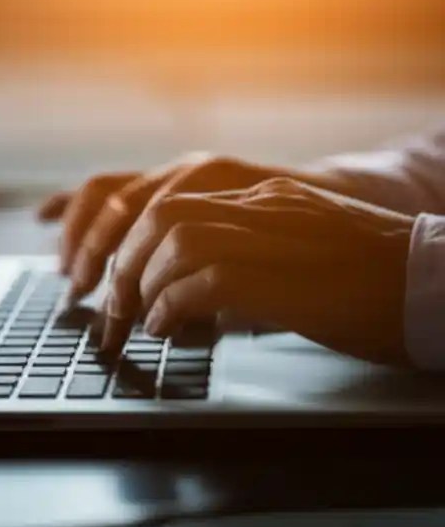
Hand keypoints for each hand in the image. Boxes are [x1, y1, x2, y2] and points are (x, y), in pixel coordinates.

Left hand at [98, 177, 412, 364]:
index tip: (113, 274)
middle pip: (162, 213)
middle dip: (125, 260)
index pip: (173, 199)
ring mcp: (277, 236)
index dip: (130, 236)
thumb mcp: (301, 254)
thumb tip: (190, 292)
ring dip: (145, 283)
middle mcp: (266, 206)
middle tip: (115, 302)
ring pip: (175, 239)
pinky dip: (173, 306)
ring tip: (142, 318)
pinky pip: (204, 281)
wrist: (439, 286)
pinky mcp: (285, 276)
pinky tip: (169, 328)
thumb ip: (249, 255)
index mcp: (268, 198)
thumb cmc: (377, 285)